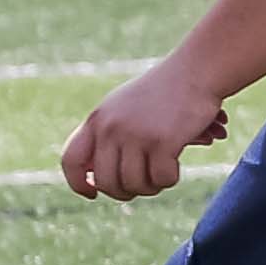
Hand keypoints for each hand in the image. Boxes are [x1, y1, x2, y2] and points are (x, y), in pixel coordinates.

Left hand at [61, 55, 231, 202]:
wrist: (195, 71)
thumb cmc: (162, 94)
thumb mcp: (123, 109)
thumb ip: (105, 137)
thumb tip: (94, 179)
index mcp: (97, 119)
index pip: (70, 160)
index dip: (77, 183)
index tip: (94, 193)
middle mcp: (110, 127)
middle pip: (106, 182)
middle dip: (125, 192)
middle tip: (143, 186)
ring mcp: (134, 134)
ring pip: (134, 185)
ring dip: (151, 186)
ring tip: (162, 171)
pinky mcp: (161, 141)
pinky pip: (161, 180)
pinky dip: (170, 178)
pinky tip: (176, 163)